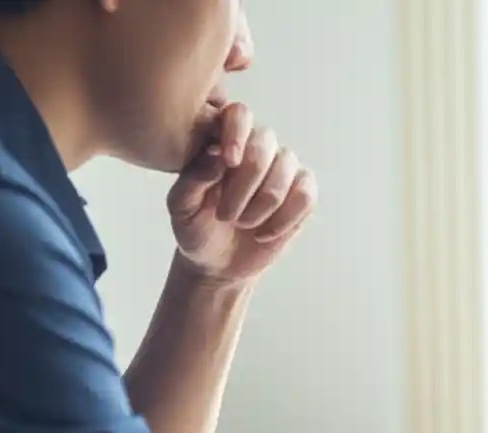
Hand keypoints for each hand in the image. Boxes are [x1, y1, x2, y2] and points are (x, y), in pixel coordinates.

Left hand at [167, 103, 316, 283]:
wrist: (218, 264)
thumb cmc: (195, 228)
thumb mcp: (181, 207)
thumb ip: (193, 178)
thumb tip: (218, 154)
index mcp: (224, 140)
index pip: (239, 114)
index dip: (238, 133)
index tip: (229, 162)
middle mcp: (257, 147)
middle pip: (265, 142)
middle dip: (245, 184)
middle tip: (226, 215)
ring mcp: (283, 169)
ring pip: (288, 168)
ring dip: (264, 203)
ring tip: (243, 224)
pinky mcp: (302, 194)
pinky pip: (306, 194)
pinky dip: (286, 218)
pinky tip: (265, 233)